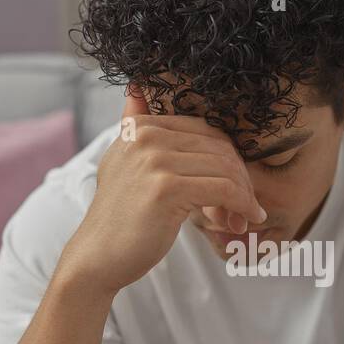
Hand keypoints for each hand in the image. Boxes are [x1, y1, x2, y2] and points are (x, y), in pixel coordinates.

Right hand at [57, 84, 266, 293]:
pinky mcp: (166, 188)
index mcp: (139, 128)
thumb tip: (137, 86)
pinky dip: (242, 206)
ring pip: (225, 168)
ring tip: (244, 218)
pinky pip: (224, 190)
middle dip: (240, 178)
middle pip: (219, 147)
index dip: (228, 159)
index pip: (205, 130)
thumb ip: (133, 126)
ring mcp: (155, 160)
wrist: (98, 257)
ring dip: (244, 195)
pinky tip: (245, 221)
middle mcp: (145, 137)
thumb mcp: (123, 163)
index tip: (236, 188)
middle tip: (246, 207)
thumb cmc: (121, 219)